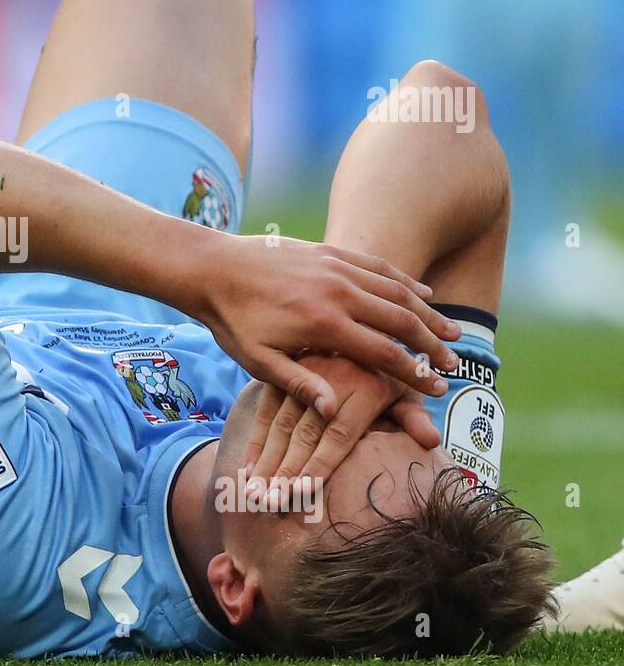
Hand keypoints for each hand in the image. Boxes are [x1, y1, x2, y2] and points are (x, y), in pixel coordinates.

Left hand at [193, 234, 459, 417]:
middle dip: (432, 345)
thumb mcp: (258, 362)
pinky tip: (423, 293)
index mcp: (323, 325)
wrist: (213, 269)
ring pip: (396, 290)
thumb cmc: (233, 322)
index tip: (436, 390)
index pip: (383, 353)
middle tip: (452, 366)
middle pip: (401, 320)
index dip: (414, 373)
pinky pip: (377, 266)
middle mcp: (338, 292)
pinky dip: (404, 280)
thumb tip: (333, 414)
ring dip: (428, 312)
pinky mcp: (330, 252)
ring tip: (451, 333)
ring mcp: (336, 268)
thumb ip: (299, 385)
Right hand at [241, 354, 440, 487]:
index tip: (302, 493)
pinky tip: (247, 469)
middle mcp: (333, 377)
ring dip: (266, 460)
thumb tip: (431, 441)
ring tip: (255, 493)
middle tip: (268, 502)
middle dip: (285, 470)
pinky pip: (266, 410)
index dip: (320, 464)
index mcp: (367, 385)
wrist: (362, 328)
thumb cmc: (388, 375)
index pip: (339, 434)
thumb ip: (413, 417)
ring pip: (280, 423)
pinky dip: (256, 441)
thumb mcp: (406, 390)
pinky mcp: (284, 372)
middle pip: (304, 432)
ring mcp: (303, 373)